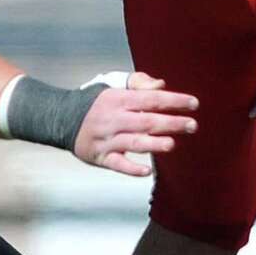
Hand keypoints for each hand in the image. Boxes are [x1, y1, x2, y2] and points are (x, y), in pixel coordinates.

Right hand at [73, 74, 197, 177]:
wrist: (62, 118)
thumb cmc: (95, 102)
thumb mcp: (114, 85)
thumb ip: (139, 83)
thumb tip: (162, 85)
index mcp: (119, 99)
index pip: (151, 99)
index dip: (173, 101)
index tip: (193, 103)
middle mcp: (114, 119)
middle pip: (146, 121)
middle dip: (171, 123)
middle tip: (192, 125)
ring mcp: (107, 139)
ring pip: (133, 143)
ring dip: (153, 144)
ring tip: (171, 144)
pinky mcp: (101, 157)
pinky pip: (117, 164)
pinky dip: (131, 169)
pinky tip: (146, 170)